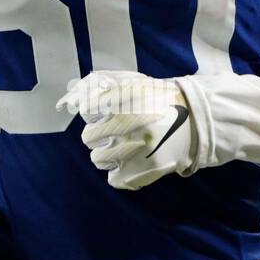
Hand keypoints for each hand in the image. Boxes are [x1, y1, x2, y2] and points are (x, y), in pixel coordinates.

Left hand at [57, 70, 196, 190]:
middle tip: (119, 130)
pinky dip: (121, 172)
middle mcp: (129, 122)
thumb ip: (95, 83)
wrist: (195, 120)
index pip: (86, 109)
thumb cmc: (155, 98)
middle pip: (87, 137)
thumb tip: (64, 102)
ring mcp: (135, 148)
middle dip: (100, 134)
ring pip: (98, 159)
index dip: (95, 111)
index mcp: (124, 96)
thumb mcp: (130, 80)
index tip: (109, 111)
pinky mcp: (144, 170)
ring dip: (107, 153)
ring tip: (125, 146)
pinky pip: (114, 179)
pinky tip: (133, 160)